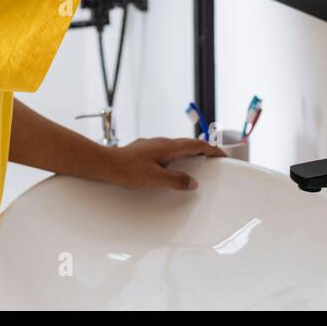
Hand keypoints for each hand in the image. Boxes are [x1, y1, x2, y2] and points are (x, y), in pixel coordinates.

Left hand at [103, 136, 226, 190]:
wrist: (105, 164)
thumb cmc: (127, 170)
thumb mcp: (155, 178)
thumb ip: (175, 180)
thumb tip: (192, 182)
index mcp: (168, 147)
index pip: (196, 145)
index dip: (211, 149)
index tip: (222, 155)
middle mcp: (161, 143)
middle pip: (188, 143)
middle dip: (203, 150)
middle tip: (213, 158)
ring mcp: (152, 145)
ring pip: (177, 146)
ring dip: (189, 152)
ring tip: (196, 162)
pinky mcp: (145, 150)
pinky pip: (167, 150)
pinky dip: (177, 156)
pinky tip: (172, 165)